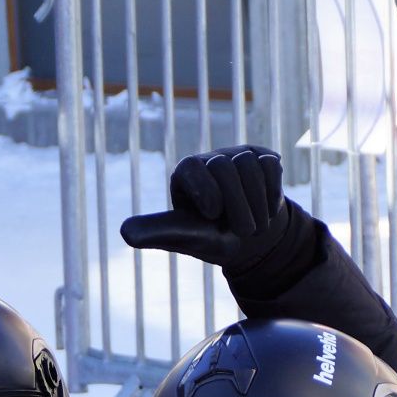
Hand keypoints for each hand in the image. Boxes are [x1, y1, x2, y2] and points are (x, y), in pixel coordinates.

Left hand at [119, 145, 290, 274]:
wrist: (250, 241)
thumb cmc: (211, 239)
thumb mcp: (185, 238)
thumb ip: (157, 231)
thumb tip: (125, 232)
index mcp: (186, 173)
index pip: (192, 166)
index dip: (205, 190)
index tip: (213, 215)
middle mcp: (211, 159)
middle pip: (225, 167)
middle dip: (238, 208)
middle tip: (243, 232)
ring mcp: (238, 155)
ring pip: (251, 166)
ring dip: (257, 207)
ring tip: (253, 226)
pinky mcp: (264, 157)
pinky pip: (271, 167)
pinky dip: (272, 195)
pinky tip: (266, 209)